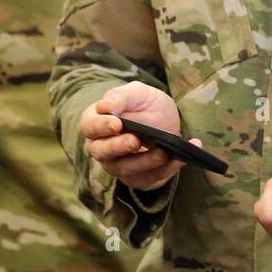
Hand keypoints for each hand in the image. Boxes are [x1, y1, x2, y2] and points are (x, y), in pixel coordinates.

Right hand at [80, 82, 197, 191]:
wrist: (165, 121)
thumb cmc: (144, 104)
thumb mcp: (137, 93)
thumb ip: (121, 97)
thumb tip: (105, 107)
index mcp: (97, 123)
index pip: (89, 126)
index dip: (101, 126)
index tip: (117, 123)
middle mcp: (102, 148)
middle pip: (102, 152)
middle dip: (119, 147)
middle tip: (136, 141)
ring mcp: (119, 166)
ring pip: (127, 170)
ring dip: (146, 162)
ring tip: (165, 152)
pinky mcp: (138, 178)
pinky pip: (150, 179)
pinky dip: (168, 169)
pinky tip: (181, 159)